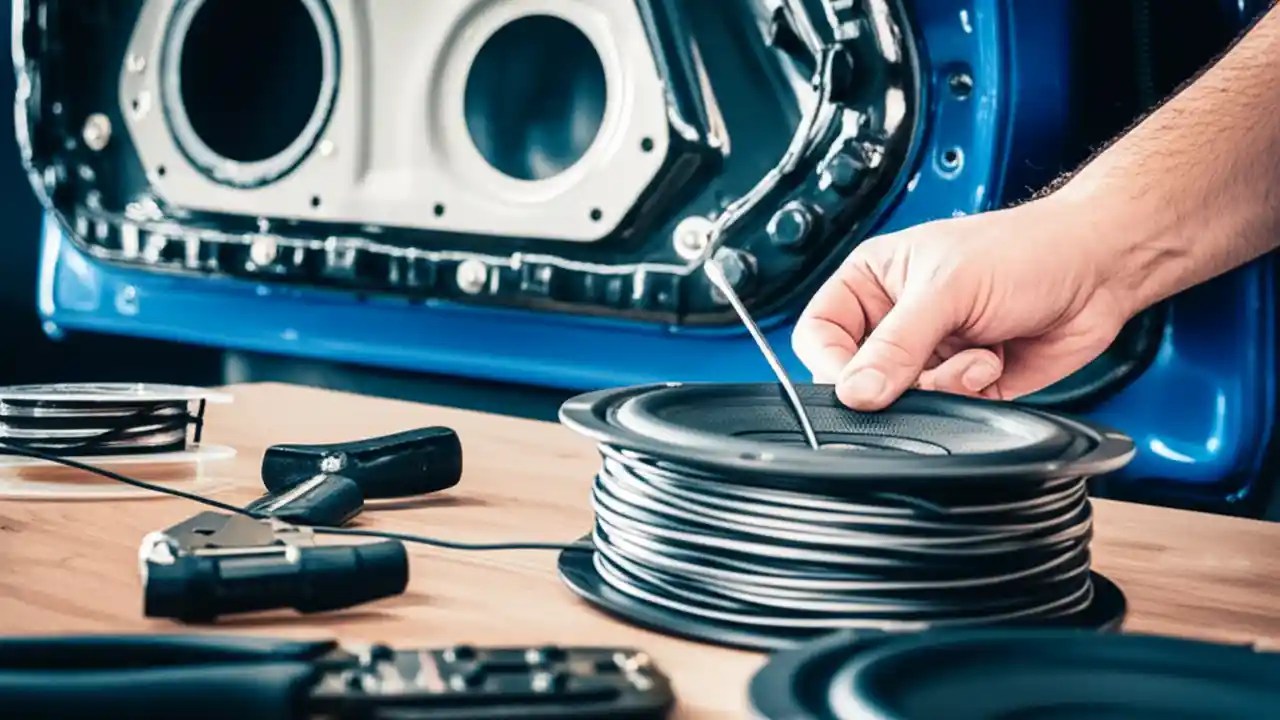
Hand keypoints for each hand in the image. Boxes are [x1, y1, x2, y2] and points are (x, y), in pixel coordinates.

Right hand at [792, 199, 1133, 409]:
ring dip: (943, 385)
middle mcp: (895, 318)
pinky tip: (993, 360)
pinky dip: (969, 392)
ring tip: (976, 353)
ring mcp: (929, 353)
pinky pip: (943, 410)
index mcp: (872, 281)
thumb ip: (896, 344)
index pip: (819, 334)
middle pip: (858, 376)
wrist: (1098, 268)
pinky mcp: (962, 383)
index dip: (831, 365)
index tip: (858, 385)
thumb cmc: (1027, 249)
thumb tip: (854, 391)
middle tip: (924, 369)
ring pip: (902, 400)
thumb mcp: (948, 287)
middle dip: (898, 380)